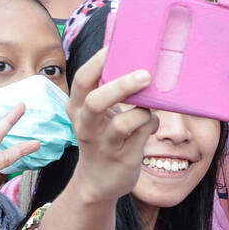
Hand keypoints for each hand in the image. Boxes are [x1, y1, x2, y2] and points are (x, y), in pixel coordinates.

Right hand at [68, 48, 157, 203]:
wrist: (98, 182)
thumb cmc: (102, 137)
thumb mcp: (96, 114)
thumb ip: (107, 90)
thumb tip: (134, 58)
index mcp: (77, 109)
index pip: (83, 79)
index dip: (99, 61)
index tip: (116, 47)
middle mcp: (86, 127)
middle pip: (96, 101)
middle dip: (122, 85)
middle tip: (145, 75)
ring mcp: (104, 145)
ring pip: (123, 123)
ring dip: (143, 111)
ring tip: (149, 108)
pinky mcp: (123, 159)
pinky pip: (143, 135)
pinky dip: (151, 124)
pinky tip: (151, 124)